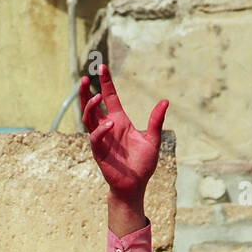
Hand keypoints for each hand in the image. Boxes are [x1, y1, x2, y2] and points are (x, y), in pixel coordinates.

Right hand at [80, 64, 167, 208]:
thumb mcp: (153, 139)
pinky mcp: (99, 152)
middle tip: (86, 77)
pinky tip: (109, 124)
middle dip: (87, 92)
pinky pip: (96, 138)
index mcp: (119, 120)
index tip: (102, 66)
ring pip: (88, 119)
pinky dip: (101, 130)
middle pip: (92, 105)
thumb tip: (165, 101)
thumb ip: (156, 121)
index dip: (106, 82)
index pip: (110, 97)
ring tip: (96, 96)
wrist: (136, 185)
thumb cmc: (143, 164)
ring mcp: (101, 139)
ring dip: (90, 106)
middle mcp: (108, 127)